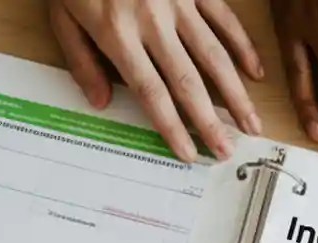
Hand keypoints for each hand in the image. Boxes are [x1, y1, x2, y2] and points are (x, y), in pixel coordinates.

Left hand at [49, 0, 264, 161]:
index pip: (150, 92)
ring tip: (251, 123)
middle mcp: (152, 21)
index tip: (188, 153)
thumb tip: (101, 103)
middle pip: (188, 81)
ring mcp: (178, 1)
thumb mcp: (62, 16)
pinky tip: (255, 72)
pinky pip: (224, 18)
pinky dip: (242, 46)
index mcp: (117, 33)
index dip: (172, 127)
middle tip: (227, 150)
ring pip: (213, 55)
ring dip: (235, 93)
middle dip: (211, 121)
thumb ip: (81, 60)